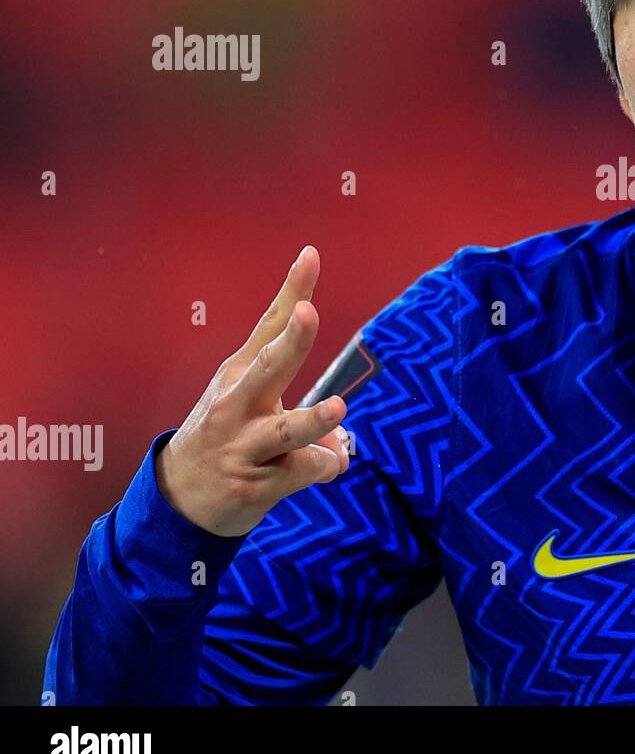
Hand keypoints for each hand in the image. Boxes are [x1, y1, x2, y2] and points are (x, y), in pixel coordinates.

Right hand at [155, 246, 349, 537]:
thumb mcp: (246, 396)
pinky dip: (327, 465)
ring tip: (336, 410)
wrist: (177, 498)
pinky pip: (304, 470)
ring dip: (313, 420)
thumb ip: (302, 396)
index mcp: (240, 372)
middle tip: (308, 313)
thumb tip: (338, 414)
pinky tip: (327, 464)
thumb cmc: (224, 434)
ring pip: (286, 430)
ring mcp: (244, 445)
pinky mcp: (254, 485)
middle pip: (272, 365)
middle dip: (293, 339)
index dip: (293, 289)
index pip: (270, 323)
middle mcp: (239, 403)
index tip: (311, 255)